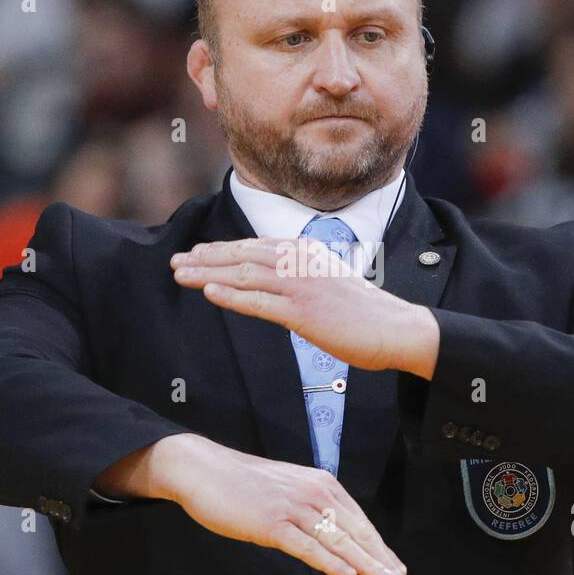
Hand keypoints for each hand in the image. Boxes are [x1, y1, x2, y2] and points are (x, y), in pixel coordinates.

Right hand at [154, 434, 411, 574]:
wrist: (203, 469)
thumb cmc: (242, 484)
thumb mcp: (287, 491)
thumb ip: (311, 509)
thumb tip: (332, 535)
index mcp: (321, 484)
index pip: (359, 522)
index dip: (380, 548)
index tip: (398, 570)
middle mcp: (314, 493)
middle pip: (357, 532)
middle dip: (382, 560)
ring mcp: (293, 507)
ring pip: (339, 540)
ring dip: (367, 564)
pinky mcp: (272, 522)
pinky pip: (307, 545)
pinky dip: (329, 561)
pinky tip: (347, 574)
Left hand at [170, 237, 437, 377]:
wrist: (397, 328)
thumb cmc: (366, 313)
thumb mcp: (329, 283)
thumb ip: (301, 278)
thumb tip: (275, 284)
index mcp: (307, 252)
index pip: (256, 246)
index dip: (223, 249)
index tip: (198, 253)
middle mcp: (301, 262)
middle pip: (243, 255)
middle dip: (206, 258)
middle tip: (177, 262)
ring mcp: (301, 285)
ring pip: (244, 274)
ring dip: (208, 274)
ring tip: (181, 275)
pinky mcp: (303, 311)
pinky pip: (259, 301)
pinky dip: (231, 296)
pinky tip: (210, 293)